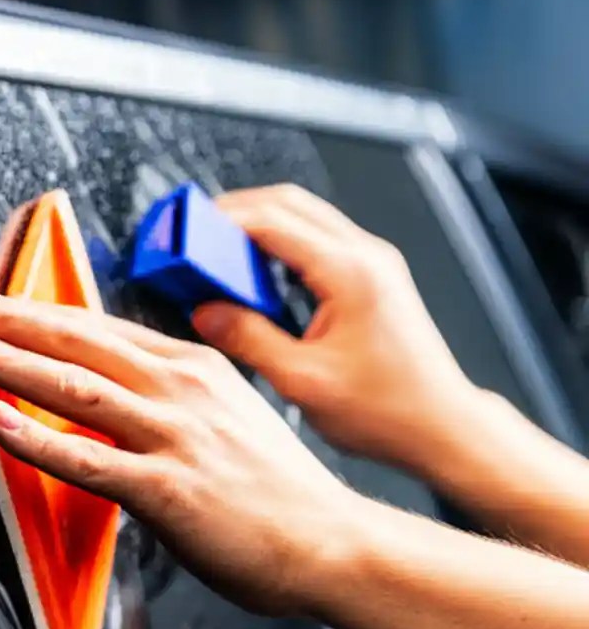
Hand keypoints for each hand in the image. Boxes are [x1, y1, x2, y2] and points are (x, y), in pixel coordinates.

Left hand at [0, 283, 368, 616]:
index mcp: (190, 365)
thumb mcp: (223, 412)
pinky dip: (40, 440)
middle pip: (75, 341)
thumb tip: (109, 379)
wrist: (332, 542)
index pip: (95, 325)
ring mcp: (175, 436)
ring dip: (6, 361)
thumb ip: (166, 391)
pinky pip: (91, 461)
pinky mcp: (169, 489)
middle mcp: (180, 388)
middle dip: (3, 315)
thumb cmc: (275, 487)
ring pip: (74, 386)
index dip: (32, 307)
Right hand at [192, 184, 478, 469]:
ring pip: (304, 215)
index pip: (272, 221)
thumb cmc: (387, 411)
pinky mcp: (372, 277)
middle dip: (234, 212)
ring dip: (257, 224)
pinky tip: (255, 274)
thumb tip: (206, 312)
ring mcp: (373, 263)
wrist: (442, 426)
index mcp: (349, 274)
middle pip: (288, 202)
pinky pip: (317, 239)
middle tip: (194, 235)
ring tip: (216, 252)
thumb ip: (248, 340)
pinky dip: (279, 243)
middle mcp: (366, 257)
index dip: (220, 221)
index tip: (186, 233)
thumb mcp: (302, 382)